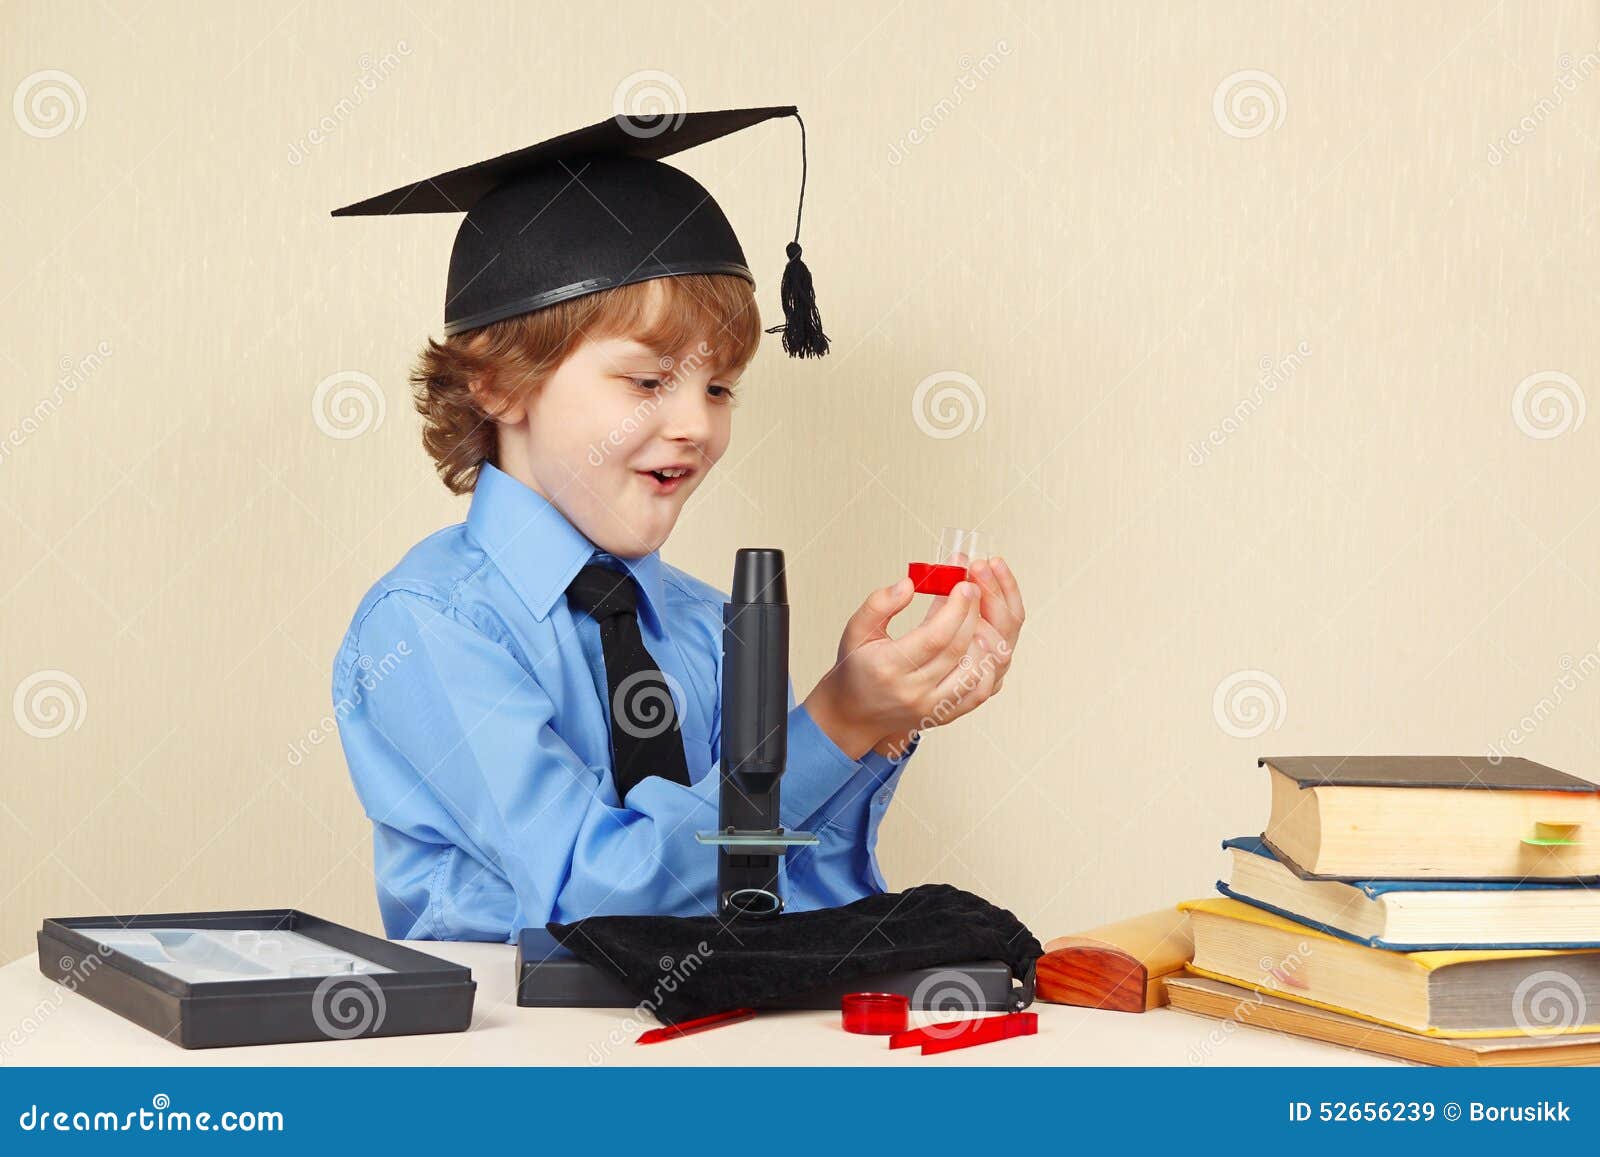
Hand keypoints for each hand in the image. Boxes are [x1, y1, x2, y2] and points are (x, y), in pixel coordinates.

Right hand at [803, 577, 984, 759]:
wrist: (855, 711)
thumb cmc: (857, 668)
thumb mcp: (856, 630)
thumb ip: (879, 604)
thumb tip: (909, 584)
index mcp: (888, 667)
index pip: (935, 636)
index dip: (956, 608)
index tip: (963, 585)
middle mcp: (912, 691)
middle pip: (956, 649)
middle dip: (971, 614)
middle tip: (972, 591)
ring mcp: (930, 706)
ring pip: (973, 672)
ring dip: (981, 641)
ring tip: (973, 620)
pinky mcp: (944, 715)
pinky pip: (978, 694)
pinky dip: (985, 668)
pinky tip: (978, 647)